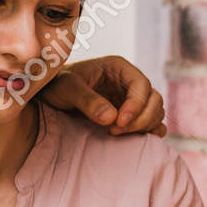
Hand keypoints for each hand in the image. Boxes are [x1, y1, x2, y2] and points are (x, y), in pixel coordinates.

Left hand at [43, 56, 165, 136]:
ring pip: (155, 111)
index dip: (136, 105)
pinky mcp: (130, 114)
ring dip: (144, 125)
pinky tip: (139, 139)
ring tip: (117, 134)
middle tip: (116, 131)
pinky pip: (150, 121)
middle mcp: (129, 81)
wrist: (51, 95)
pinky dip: (150, 130)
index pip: (141, 84)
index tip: (119, 122)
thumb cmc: (57, 85)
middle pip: (153, 99)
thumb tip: (111, 117)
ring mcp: (131, 98)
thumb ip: (87, 100)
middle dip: (142, 118)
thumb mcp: (67, 88)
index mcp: (118, 67)